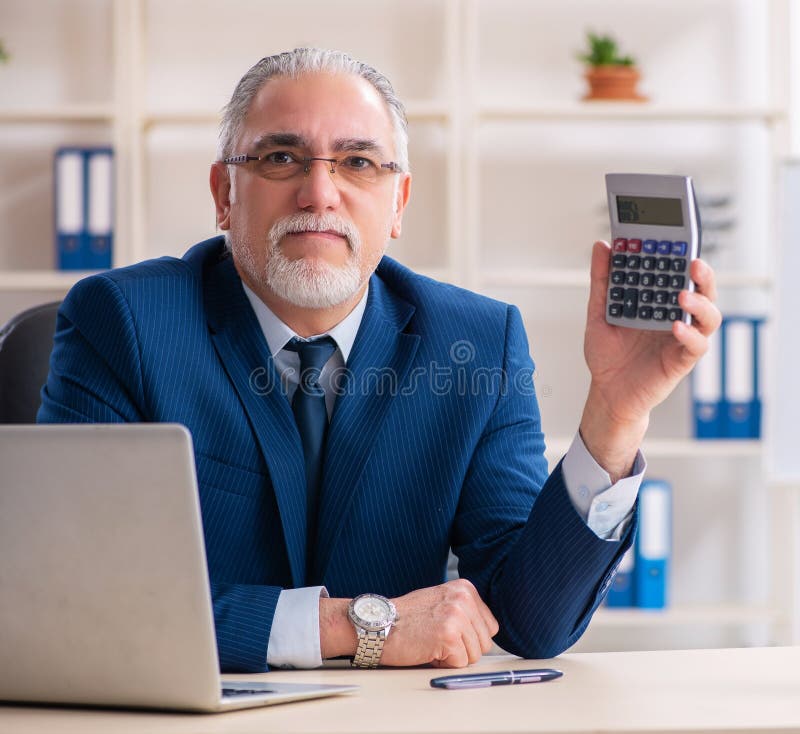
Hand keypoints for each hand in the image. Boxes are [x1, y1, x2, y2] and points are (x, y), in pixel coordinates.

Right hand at [381, 579, 498, 667]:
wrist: (379, 623)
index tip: (449, 632)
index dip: (470, 637)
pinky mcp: (448, 636)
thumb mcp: (442, 601)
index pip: (490, 626)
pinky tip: (427, 649)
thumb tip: (487, 633)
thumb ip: (465, 610)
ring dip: (453, 656)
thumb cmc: (407, 617)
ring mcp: (457, 616)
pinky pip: (460, 664)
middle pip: (485, 643)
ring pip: (474, 655)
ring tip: (431, 642)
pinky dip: (443, 664)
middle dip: (463, 649)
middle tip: (437, 638)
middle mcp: (464, 598)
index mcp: (465, 588)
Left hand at [579, 240, 721, 478]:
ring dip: (701, 303)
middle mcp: (676, 316)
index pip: (678, 273)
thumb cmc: (608, 354)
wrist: (607, 392)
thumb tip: (603, 245)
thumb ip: (602, 280)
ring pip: (709, 317)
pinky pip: (696, 346)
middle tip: (692, 261)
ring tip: (683, 294)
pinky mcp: (682, 360)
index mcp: (659, 301)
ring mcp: (682, 338)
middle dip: (702, 274)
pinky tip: (675, 326)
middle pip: (702, 290)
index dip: (681, 255)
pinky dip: (689, 335)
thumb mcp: (598, 312)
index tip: (675, 238)